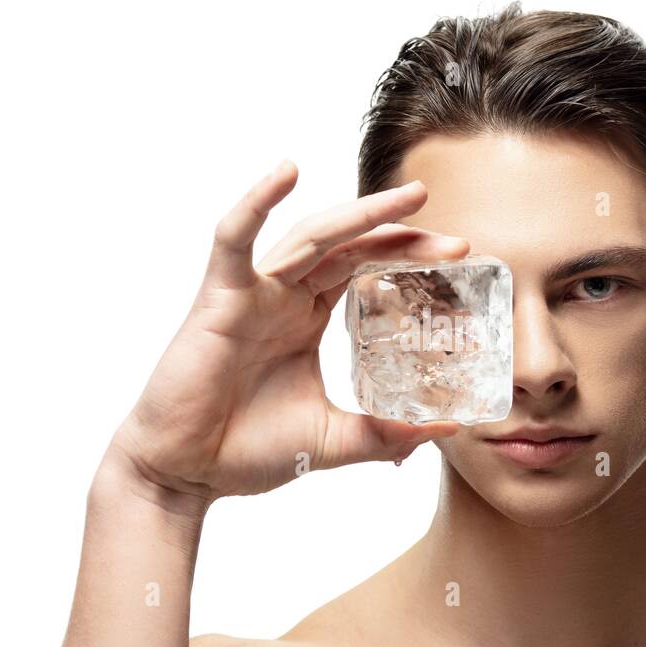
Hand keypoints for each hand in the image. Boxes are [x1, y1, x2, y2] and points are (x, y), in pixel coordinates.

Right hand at [107, 159, 467, 502]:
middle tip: (452, 230)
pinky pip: (233, 239)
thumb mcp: (335, 440)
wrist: (187, 475)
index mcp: (307, 319)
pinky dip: (255, 203)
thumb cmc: (245, 451)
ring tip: (409, 198)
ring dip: (359, 214)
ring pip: (309, 236)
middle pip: (348, 246)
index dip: (408, 257)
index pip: (365, 270)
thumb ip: (387, 435)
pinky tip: (285, 172)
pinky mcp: (218, 298)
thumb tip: (446, 431)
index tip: (458, 257)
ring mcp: (252, 293)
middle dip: (399, 232)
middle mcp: (283, 297)